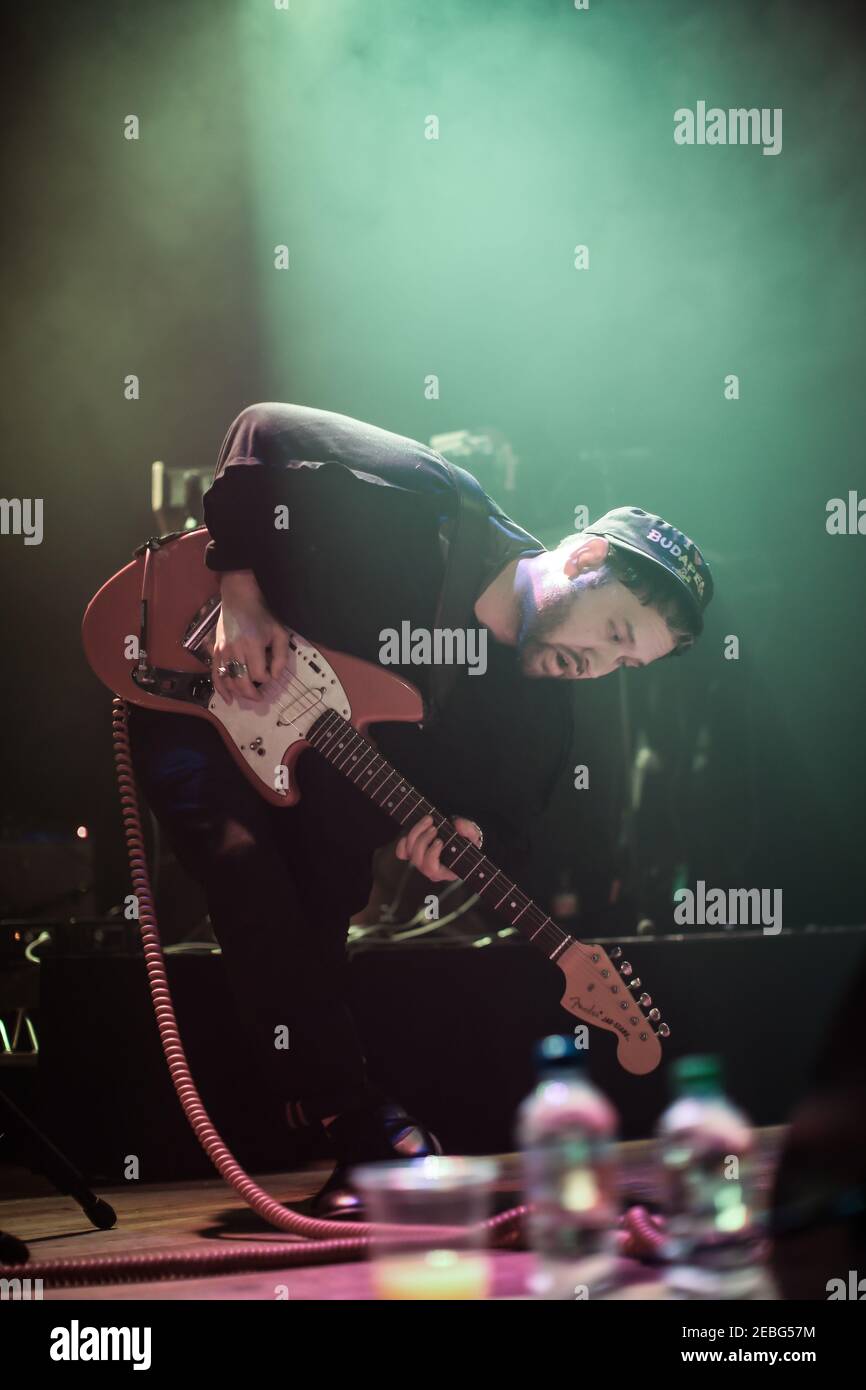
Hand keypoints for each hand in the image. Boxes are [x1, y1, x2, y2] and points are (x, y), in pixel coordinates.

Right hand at [211, 571, 289, 703]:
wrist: (239, 599)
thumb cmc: (262, 615)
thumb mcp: (279, 633)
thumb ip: (281, 656)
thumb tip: (275, 676)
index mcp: (252, 645)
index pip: (259, 674)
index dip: (267, 679)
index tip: (271, 674)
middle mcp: (235, 651)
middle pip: (242, 682)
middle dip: (253, 694)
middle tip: (261, 698)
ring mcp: (222, 652)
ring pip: (229, 681)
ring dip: (239, 693)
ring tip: (249, 697)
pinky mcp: (215, 652)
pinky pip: (215, 675)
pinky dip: (221, 689)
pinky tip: (227, 699)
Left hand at [395, 814, 482, 882]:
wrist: (458, 837)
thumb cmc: (466, 841)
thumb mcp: (472, 836)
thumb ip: (469, 830)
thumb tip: (458, 824)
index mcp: (445, 871)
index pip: (432, 870)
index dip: (432, 855)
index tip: (440, 840)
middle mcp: (430, 869)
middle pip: (418, 860)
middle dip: (424, 841)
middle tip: (434, 827)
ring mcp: (420, 861)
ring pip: (409, 852)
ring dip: (416, 834)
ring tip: (428, 821)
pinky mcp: (413, 853)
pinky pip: (401, 852)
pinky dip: (403, 842)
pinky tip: (413, 831)